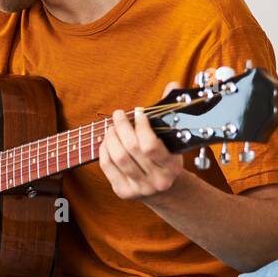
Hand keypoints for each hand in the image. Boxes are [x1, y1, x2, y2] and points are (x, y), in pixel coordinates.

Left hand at [98, 82, 185, 203]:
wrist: (163, 189)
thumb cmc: (167, 157)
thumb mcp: (173, 139)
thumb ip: (171, 113)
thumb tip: (173, 85)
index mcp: (172, 167)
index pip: (150, 146)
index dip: (141, 126)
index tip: (138, 112)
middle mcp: (156, 180)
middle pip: (131, 149)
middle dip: (122, 127)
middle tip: (118, 114)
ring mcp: (139, 188)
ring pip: (118, 157)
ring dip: (111, 137)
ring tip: (112, 126)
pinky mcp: (123, 191)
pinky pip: (107, 166)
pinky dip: (104, 149)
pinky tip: (107, 140)